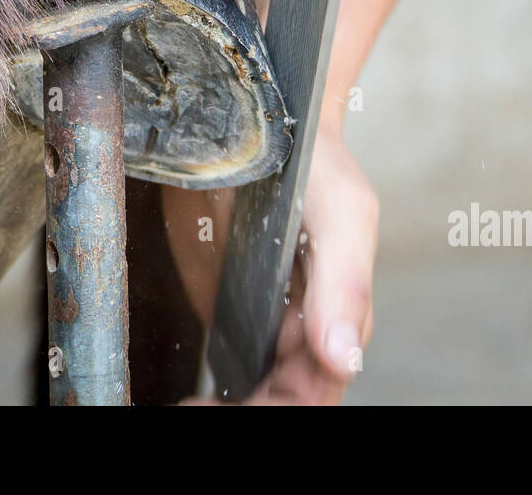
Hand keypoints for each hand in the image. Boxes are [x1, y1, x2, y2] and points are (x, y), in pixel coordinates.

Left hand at [165, 127, 378, 403]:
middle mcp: (306, 328)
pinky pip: (227, 371)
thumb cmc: (316, 161)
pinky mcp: (227, 309)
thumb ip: (346, 283)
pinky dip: (211, 395)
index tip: (234, 409)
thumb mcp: (340, 213)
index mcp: (341, 315)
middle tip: (193, 411)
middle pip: (284, 398)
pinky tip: (187, 397)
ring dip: (226, 408)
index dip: (279, 408)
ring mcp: (265, 321)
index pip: (318, 389)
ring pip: (255, 394)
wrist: (260, 120)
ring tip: (186, 407)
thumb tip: (345, 358)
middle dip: (248, 411)